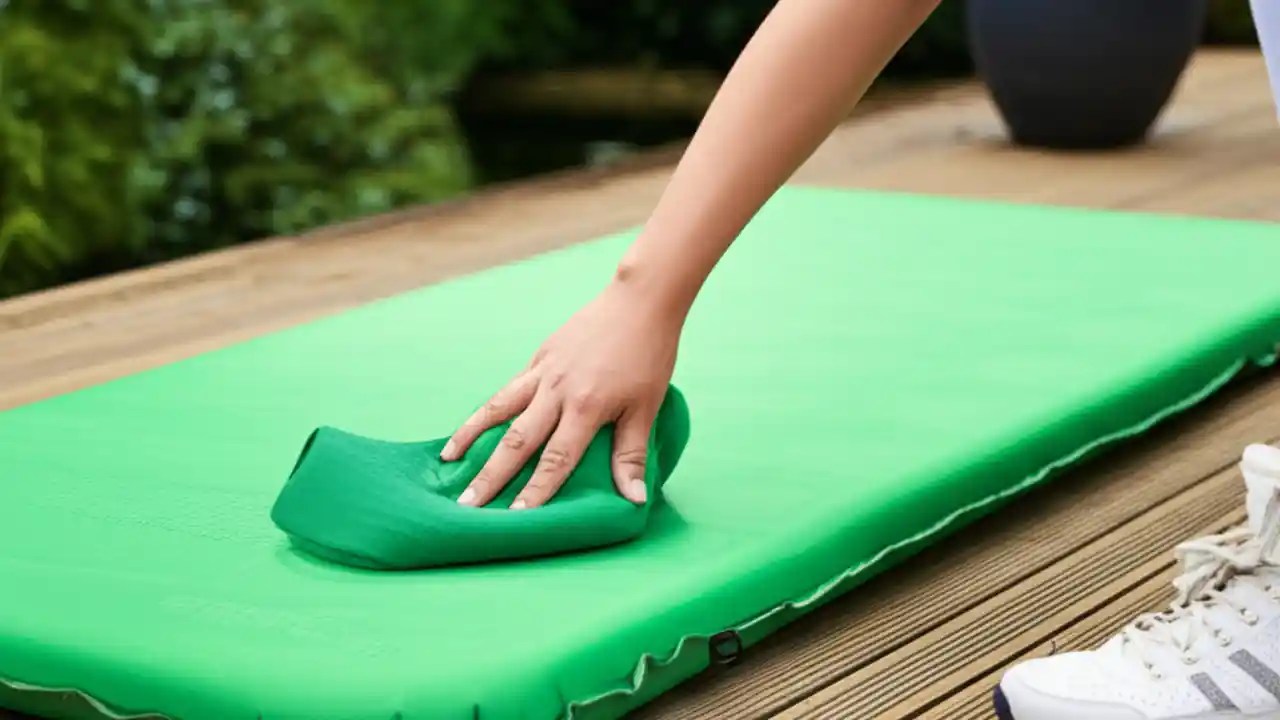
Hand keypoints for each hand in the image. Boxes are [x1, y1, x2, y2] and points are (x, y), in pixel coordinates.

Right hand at [443, 277, 682, 509]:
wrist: (638, 302)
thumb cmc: (648, 356)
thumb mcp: (647, 407)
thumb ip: (631, 454)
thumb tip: (634, 499)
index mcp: (585, 407)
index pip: (555, 459)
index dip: (535, 490)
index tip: (514, 517)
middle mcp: (556, 391)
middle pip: (517, 441)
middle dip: (491, 475)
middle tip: (466, 504)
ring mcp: (543, 371)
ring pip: (498, 408)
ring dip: (471, 435)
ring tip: (448, 460)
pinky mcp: (540, 356)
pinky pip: (509, 388)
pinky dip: (489, 408)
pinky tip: (476, 424)